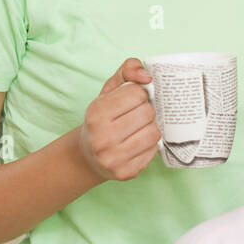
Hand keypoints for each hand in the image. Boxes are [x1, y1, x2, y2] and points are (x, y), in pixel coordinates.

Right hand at [78, 58, 160, 181]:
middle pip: (148, 113)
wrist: (88, 156)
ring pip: (154, 133)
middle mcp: (102, 138)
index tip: (132, 100)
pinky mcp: (126, 173)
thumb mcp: (110, 90)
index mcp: (96, 113)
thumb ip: (128, 70)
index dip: (139, 95)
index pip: (137, 94)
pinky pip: (153, 152)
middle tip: (137, 115)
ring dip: (150, 128)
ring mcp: (113, 158)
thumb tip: (147, 76)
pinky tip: (137, 143)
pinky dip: (149, 145)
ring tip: (139, 128)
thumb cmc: (103, 118)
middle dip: (146, 111)